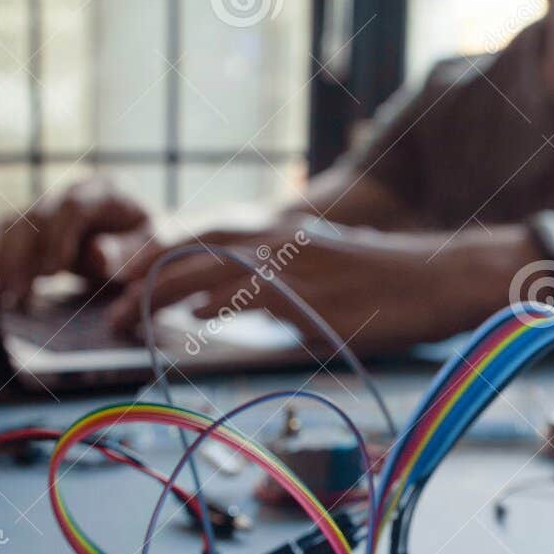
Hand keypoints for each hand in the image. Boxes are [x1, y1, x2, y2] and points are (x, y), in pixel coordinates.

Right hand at [0, 177, 152, 307]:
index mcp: (106, 190)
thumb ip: (128, 252)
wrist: (141, 236)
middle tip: (16, 290)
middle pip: (35, 215)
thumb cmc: (150, 245)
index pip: (74, 206)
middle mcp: (71, 192)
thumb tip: (98, 255)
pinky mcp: (32, 225)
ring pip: (12, 224)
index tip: (53, 271)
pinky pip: (1, 234)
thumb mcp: (153, 248)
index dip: (59, 237)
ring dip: (0, 259)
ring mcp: (49, 206)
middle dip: (21, 253)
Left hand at [95, 224, 505, 355]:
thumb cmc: (394, 288)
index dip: (160, 253)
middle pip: (196, 248)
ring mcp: (297, 265)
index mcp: (285, 235)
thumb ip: (275, 293)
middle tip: (107, 301)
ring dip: (162, 293)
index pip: (208, 238)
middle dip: (144, 273)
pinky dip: (215, 304)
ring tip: (126, 318)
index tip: (120, 274)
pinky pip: (251, 296)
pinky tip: (190, 318)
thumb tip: (232, 313)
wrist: (446, 279)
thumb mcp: (326, 279)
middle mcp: (284, 241)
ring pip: (210, 270)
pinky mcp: (314, 294)